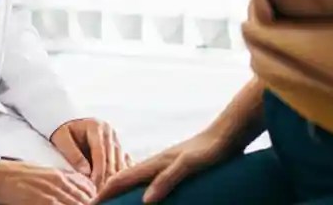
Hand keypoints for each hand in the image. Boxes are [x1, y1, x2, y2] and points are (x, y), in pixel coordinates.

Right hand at [0, 159, 96, 204]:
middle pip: (86, 199)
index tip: (100, 203)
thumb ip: (61, 180)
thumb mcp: (43, 172)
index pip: (88, 188)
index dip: (96, 199)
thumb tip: (74, 190)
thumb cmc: (16, 175)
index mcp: (60, 174)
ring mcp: (52, 192)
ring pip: (77, 204)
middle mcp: (59, 182)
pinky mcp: (43, 201)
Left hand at [50, 118, 131, 188]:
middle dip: (107, 177)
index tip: (95, 185)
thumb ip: (73, 154)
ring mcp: (115, 138)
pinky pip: (122, 162)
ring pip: (120, 161)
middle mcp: (108, 131)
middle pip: (112, 158)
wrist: (68, 122)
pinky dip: (118, 173)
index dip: (99, 171)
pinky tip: (113, 184)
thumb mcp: (62, 139)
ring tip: (105, 190)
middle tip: (100, 192)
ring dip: (113, 177)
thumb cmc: (63, 131)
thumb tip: (86, 171)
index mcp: (96, 127)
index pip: (100, 152)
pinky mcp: (117, 146)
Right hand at [94, 128, 234, 203]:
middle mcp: (157, 163)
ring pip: (137, 179)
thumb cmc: (210, 150)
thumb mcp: (188, 166)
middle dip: (109, 192)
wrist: (227, 133)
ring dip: (123, 191)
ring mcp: (166, 164)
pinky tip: (148, 195)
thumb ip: (167, 180)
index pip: (121, 179)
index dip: (105, 193)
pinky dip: (141, 189)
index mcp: (155, 163)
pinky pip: (151, 180)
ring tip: (116, 202)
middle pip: (125, 179)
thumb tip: (145, 201)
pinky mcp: (177, 167)